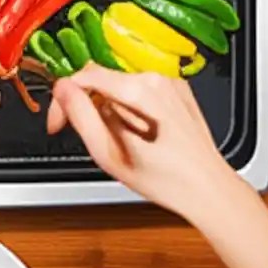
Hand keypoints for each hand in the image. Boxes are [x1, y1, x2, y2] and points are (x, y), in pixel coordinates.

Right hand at [47, 64, 231, 219]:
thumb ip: (81, 117)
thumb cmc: (167, 181)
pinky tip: (137, 136)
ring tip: (119, 143)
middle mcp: (156, 79)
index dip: (64, 99)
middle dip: (86, 106)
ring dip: (108, 110)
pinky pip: (138, 92)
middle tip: (86, 137)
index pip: (85, 77)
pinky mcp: (175, 92)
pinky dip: (128, 110)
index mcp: (140, 90)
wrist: (209, 190)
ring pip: (119, 86)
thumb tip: (62, 90)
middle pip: (102, 79)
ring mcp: (169, 84)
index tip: (58, 122)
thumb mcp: (111, 155)